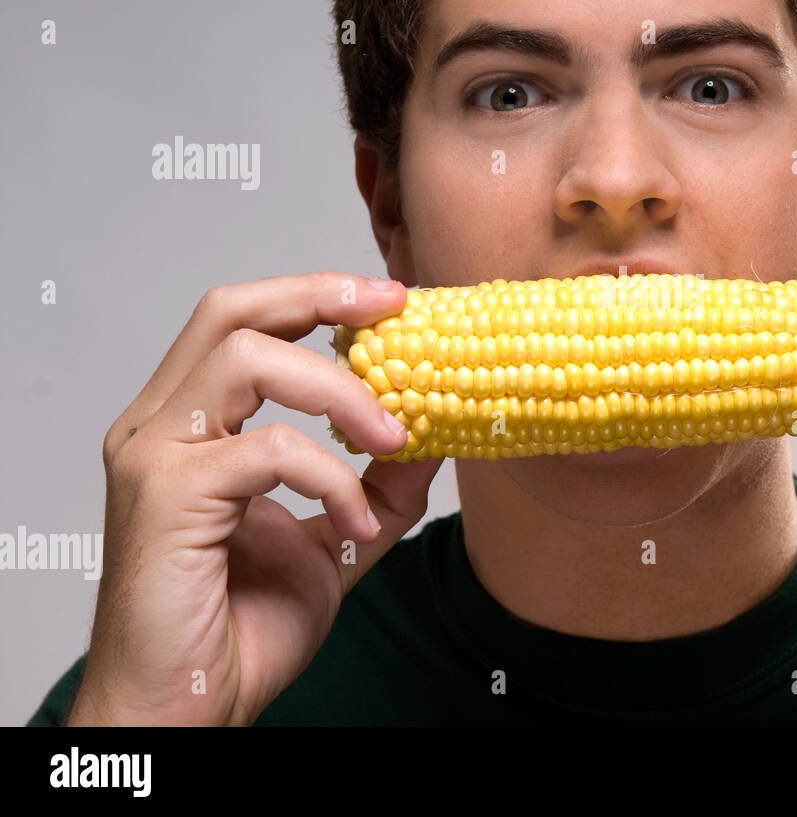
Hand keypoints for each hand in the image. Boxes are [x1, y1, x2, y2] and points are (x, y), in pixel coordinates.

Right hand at [67, 272, 441, 725]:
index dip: (318, 296)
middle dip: (319, 295)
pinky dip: (328, 477)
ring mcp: (154, 457)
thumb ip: (380, 484)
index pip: (246, 323)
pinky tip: (352, 523)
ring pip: (244, 359)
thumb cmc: (242, 626)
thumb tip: (435, 429)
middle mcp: (161, 426)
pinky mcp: (163, 498)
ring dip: (338, 390)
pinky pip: (264, 451)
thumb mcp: (337, 539)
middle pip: (231, 311)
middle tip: (392, 309)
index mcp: (192, 424)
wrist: (191, 708)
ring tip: (394, 435)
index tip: (392, 300)